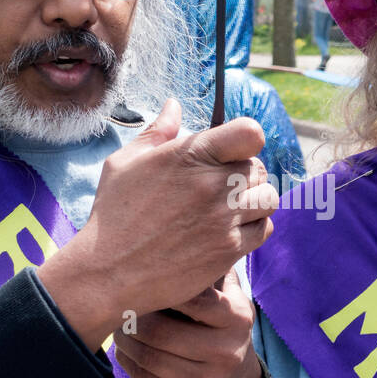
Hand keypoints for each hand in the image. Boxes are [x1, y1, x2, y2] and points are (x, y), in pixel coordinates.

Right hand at [38, 98, 277, 350]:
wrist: (108, 272)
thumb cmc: (113, 215)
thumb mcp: (125, 163)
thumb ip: (157, 131)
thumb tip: (174, 105)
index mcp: (191, 155)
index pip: (250, 133)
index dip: (245, 140)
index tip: (232, 151)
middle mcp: (214, 185)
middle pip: (259, 168)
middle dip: (244, 174)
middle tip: (222, 187)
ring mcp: (225, 219)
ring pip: (268, 199)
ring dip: (254, 201)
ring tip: (231, 209)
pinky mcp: (229, 250)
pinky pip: (263, 230)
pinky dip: (253, 229)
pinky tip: (231, 231)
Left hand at [113, 269, 261, 377]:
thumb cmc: (220, 327)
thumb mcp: (229, 298)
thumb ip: (211, 271)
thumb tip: (180, 237)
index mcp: (237, 317)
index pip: (194, 299)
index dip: (162, 290)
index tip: (142, 282)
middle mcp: (228, 350)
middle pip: (162, 333)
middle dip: (133, 321)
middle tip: (118, 311)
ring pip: (151, 358)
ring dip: (125, 343)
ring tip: (118, 329)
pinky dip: (129, 364)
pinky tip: (125, 352)